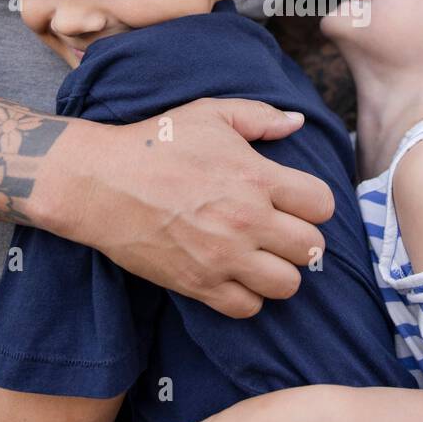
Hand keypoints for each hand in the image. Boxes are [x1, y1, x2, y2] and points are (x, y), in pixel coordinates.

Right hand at [43, 99, 334, 319]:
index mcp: (256, 177)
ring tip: (261, 255)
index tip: (295, 200)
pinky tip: (236, 274)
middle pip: (312, 248)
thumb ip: (261, 117)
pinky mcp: (197, 285)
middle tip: (280, 230)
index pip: (322, 205)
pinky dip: (248, 296)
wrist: (100, 182)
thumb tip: (299, 122)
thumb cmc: (157, 143)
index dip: (313, 203)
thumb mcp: (210, 113)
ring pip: (287, 284)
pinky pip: (248, 308)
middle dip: (301, 238)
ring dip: (280, 271)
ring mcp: (223, 257)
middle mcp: (247, 221)